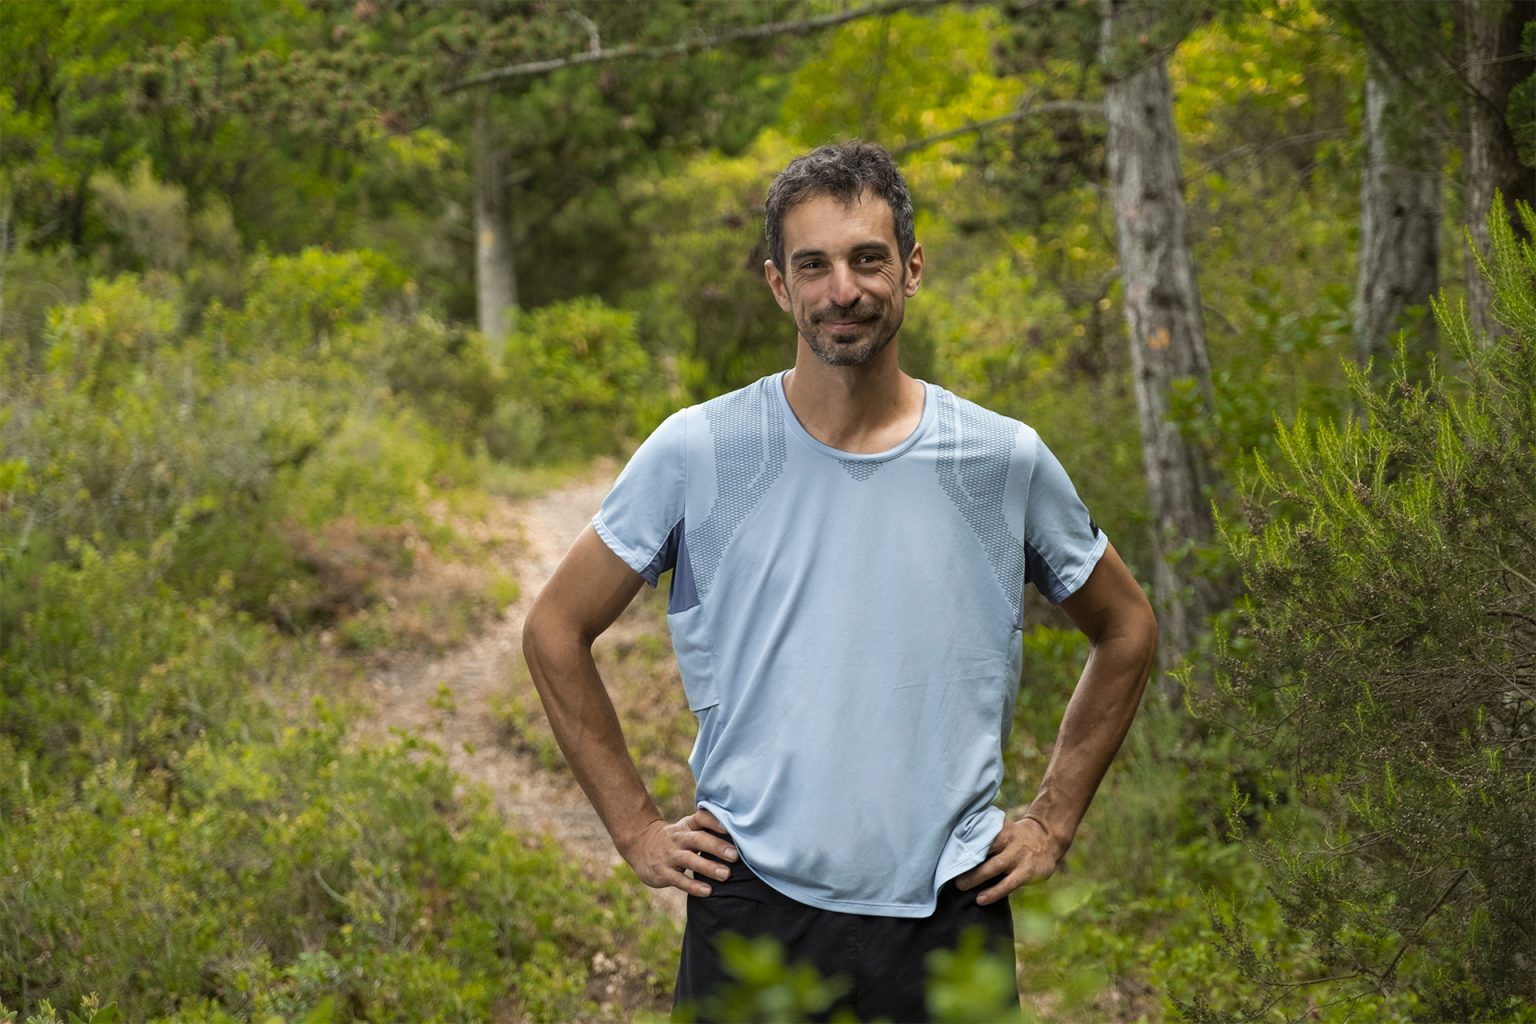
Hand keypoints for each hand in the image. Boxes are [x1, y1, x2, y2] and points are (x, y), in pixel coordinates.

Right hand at [621, 806, 738, 896]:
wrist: (639, 844)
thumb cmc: (675, 837)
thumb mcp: (686, 827)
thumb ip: (707, 828)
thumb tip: (740, 831)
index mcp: (687, 825)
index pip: (701, 818)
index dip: (715, 821)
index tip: (730, 827)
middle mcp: (678, 838)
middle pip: (698, 839)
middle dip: (717, 847)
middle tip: (735, 855)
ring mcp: (670, 855)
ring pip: (689, 860)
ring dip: (708, 867)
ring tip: (726, 875)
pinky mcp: (663, 872)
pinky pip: (679, 880)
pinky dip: (693, 886)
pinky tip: (708, 891)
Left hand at [953, 816, 1063, 905]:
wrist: (1047, 838)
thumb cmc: (1015, 836)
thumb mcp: (1003, 828)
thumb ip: (986, 834)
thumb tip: (956, 843)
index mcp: (1001, 829)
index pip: (980, 833)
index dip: (965, 842)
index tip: (948, 850)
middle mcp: (1009, 841)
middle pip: (985, 850)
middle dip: (966, 861)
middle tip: (948, 871)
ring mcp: (1018, 857)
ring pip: (995, 867)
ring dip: (976, 877)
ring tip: (961, 886)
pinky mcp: (1026, 872)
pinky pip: (1008, 884)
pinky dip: (994, 893)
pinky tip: (981, 899)